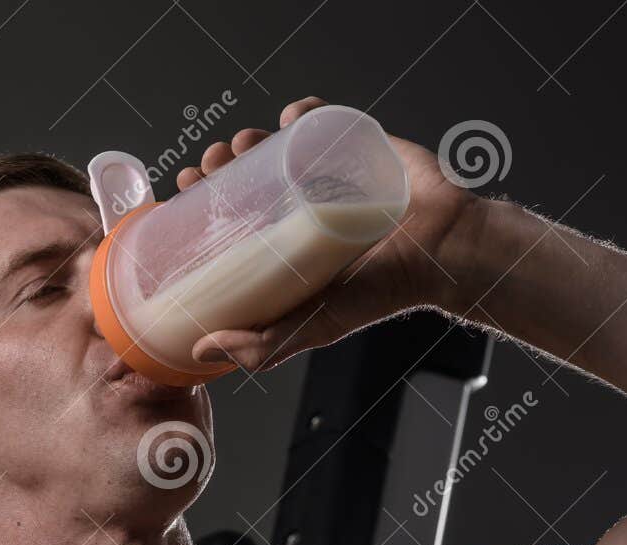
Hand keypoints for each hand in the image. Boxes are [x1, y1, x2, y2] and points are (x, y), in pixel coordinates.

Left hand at [174, 96, 481, 371]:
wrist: (443, 254)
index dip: (200, 202)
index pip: (229, 219)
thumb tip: (201, 350)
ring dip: (250, 137)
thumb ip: (259, 346)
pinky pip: (324, 120)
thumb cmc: (380, 292)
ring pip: (276, 147)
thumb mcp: (309, 327)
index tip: (183, 190)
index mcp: (283, 246)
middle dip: (220, 165)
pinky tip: (288, 117)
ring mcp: (328, 176)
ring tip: (242, 141)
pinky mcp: (358, 146)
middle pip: (246, 178)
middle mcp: (301, 209)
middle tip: (212, 163)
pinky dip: (302, 111)